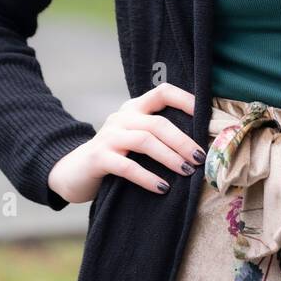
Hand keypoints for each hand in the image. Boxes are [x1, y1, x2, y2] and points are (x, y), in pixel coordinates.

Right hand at [47, 82, 201, 203]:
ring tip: (187, 171)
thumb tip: (201, 146)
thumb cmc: (115, 156)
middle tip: (201, 158)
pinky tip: (162, 188)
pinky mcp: (98, 159)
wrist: (73, 172)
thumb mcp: (135, 139)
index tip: (207, 116)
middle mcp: (121, 118)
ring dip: (170, 157)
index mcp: (134, 109)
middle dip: (183, 141)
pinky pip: (127, 166)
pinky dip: (147, 177)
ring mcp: (108, 137)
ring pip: (144, 141)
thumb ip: (158, 135)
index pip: (162, 92)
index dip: (186, 100)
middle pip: (158, 123)